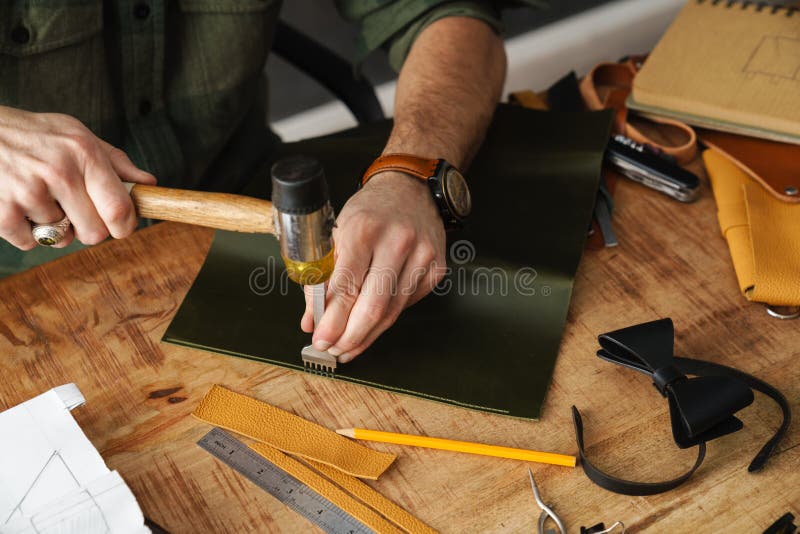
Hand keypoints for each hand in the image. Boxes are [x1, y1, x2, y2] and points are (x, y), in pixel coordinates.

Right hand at [0, 106, 155, 249]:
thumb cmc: (33, 135)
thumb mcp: (76, 135)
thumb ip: (114, 162)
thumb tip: (148, 184)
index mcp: (84, 153)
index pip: (119, 209)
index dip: (124, 226)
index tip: (120, 226)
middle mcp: (59, 172)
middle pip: (94, 233)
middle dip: (88, 230)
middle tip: (74, 212)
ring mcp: (28, 191)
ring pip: (61, 238)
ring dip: (53, 227)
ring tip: (40, 199)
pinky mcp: (3, 210)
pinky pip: (31, 244)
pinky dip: (27, 233)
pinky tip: (19, 205)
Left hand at [301, 171, 446, 361]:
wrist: (409, 189)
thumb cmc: (369, 211)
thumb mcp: (336, 233)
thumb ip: (322, 277)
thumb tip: (312, 319)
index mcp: (364, 229)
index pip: (346, 286)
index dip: (332, 320)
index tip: (319, 338)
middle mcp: (397, 241)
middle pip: (373, 305)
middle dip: (349, 336)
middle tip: (332, 349)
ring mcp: (422, 256)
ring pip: (392, 311)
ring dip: (367, 335)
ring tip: (347, 347)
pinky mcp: (436, 268)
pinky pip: (407, 304)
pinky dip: (386, 319)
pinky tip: (371, 326)